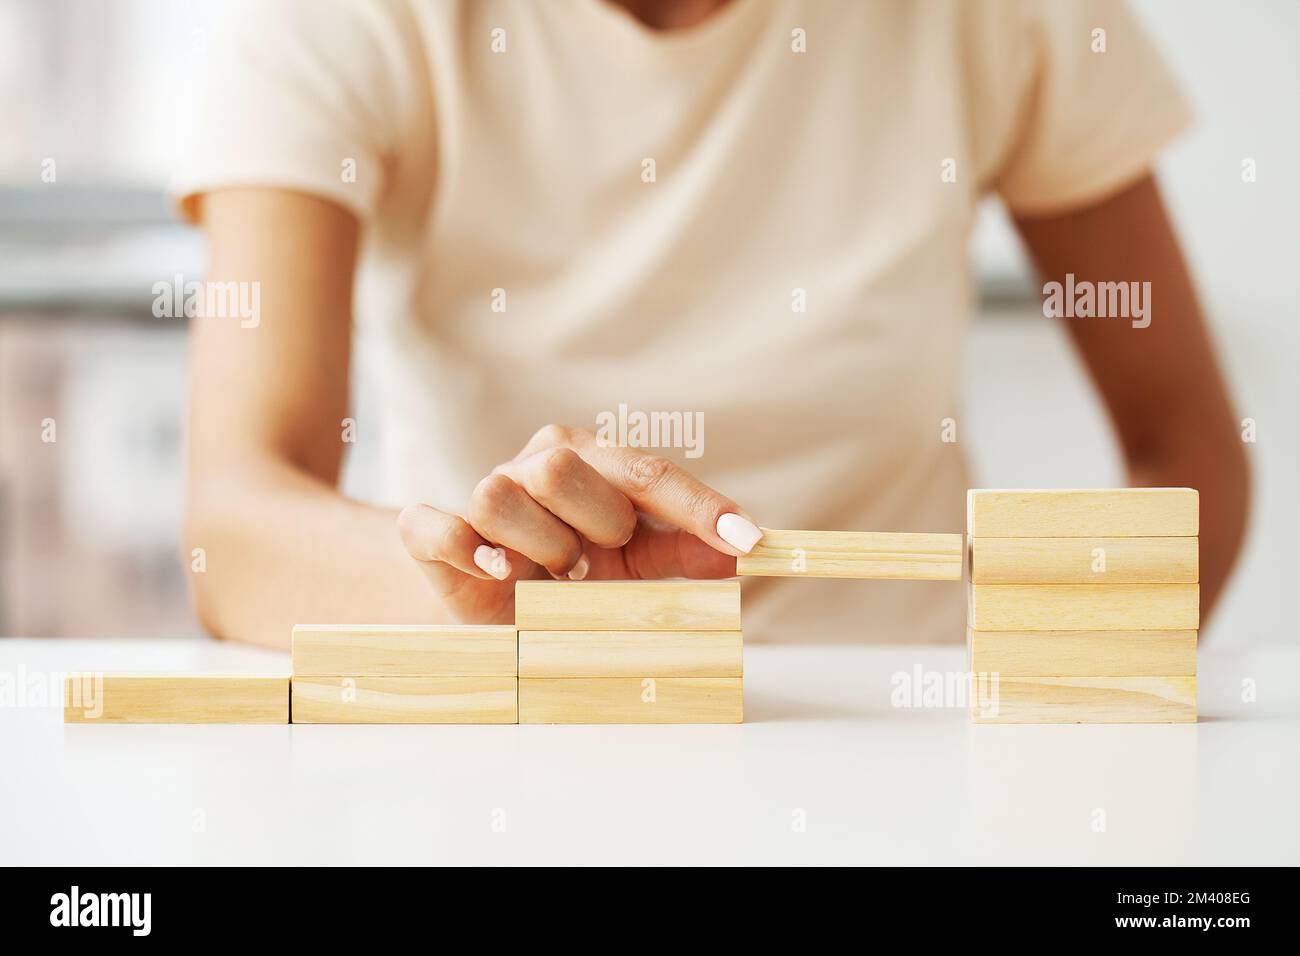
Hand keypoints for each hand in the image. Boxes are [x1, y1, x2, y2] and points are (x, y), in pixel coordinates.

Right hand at [396, 425, 762, 622]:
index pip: (647, 472)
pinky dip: (469, 548)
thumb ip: (680, 554)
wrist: (489, 604)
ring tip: (553, 577)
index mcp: (589, 461)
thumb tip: (739, 553)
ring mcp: (480, 493)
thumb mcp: (633, 565)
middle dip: (596, 523)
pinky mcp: (432, 535)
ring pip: (502, 496)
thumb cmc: (571, 574)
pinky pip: (440, 526)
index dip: (697, 507)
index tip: (747, 540)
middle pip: (563, 467)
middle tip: (597, 562)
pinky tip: (497, 570)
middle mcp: (533, 465)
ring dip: (540, 548)